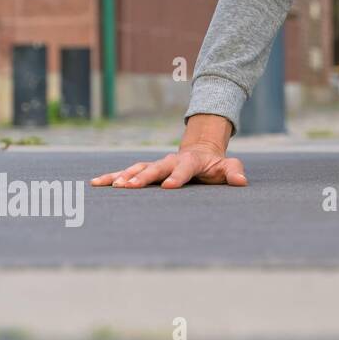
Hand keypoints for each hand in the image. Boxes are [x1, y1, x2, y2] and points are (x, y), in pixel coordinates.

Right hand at [90, 114, 247, 188]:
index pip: (183, 169)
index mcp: (190, 161)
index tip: (169, 187)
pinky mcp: (145, 170)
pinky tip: (96, 184)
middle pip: (155, 168)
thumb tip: (242, 182)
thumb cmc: (215, 165)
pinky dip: (112, 177)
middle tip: (129, 186)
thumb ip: (233, 173)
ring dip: (123, 176)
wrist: (200, 152)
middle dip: (143, 177)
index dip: (176, 177)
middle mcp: (169, 160)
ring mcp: (156, 164)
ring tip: (109, 186)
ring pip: (137, 168)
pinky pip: (127, 172)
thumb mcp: (228, 167)